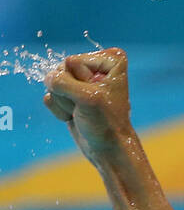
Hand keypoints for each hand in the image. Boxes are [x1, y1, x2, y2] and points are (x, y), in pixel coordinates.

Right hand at [43, 48, 131, 164]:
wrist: (107, 149)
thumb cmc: (105, 123)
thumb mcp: (87, 99)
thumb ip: (62, 82)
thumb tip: (47, 78)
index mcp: (111, 59)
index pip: (73, 62)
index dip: (82, 84)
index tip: (99, 98)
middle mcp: (96, 65)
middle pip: (62, 70)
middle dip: (71, 93)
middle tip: (88, 107)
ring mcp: (81, 79)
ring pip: (54, 82)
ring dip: (65, 102)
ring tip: (82, 112)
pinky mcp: (69, 93)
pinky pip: (51, 94)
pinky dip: (60, 109)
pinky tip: (74, 116)